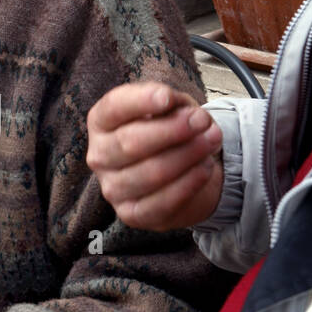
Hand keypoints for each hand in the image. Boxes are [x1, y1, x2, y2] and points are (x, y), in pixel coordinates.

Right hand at [86, 82, 223, 230]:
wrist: (177, 173)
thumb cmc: (168, 132)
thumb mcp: (170, 108)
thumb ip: (171, 103)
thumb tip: (179, 109)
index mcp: (101, 122)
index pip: (113, 108)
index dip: (139, 102)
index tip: (167, 97)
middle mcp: (99, 156)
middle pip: (130, 142)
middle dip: (172, 130)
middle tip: (202, 121)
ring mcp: (112, 188)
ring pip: (150, 173)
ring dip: (187, 155)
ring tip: (212, 141)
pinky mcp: (131, 214)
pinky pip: (161, 203)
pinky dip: (188, 183)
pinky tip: (205, 167)